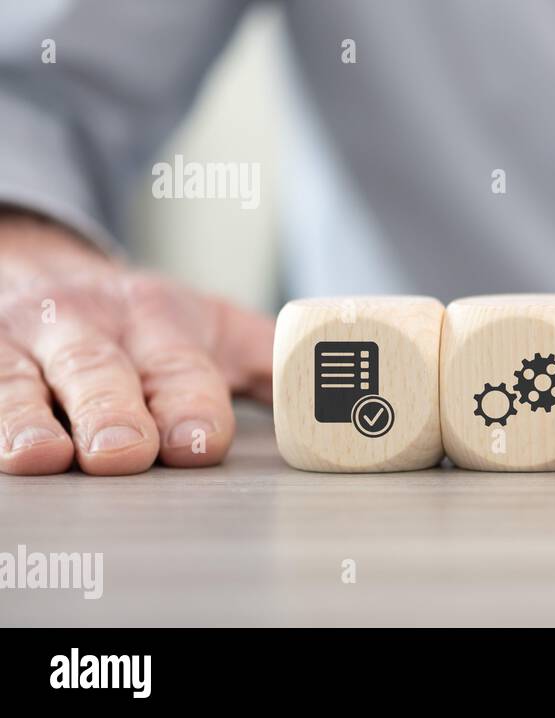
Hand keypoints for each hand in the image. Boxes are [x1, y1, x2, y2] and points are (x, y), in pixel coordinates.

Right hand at [0, 212, 271, 474]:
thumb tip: (347, 394)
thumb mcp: (213, 328)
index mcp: (159, 319)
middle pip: (101, 374)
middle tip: (125, 452)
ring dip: (31, 419)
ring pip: (22, 383)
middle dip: (114, 414)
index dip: (190, 406)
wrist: (48, 271)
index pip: (180, 369)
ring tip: (44, 454)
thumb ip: (273, 359)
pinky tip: (3, 451)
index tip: (199, 442)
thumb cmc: (147, 322)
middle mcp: (88, 327)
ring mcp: (24, 345)